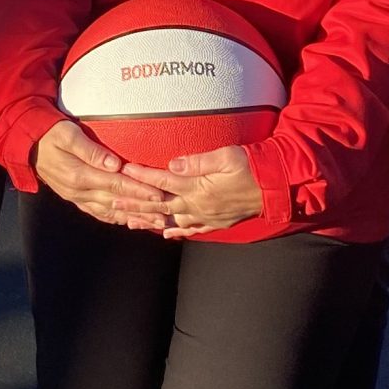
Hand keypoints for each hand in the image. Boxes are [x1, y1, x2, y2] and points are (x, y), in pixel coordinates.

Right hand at [34, 119, 172, 228]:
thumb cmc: (50, 133)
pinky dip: (115, 218)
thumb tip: (114, 164)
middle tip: (164, 214)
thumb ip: (90, 150)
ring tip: (153, 223)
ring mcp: (76, 197)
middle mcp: (79, 191)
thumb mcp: (68, 134)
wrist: (27, 143)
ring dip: (132, 217)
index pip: (116, 185)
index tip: (158, 194)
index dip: (139, 190)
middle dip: (142, 208)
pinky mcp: (75, 198)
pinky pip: (98, 212)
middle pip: (117, 202)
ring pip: (110, 211)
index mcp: (79, 175)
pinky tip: (128, 221)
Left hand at [119, 146, 262, 238]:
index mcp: (198, 187)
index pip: (163, 180)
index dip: (142, 176)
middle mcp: (198, 204)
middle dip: (135, 202)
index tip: (123, 171)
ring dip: (149, 220)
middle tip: (112, 200)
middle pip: (159, 204)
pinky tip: (165, 232)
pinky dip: (176, 230)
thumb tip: (174, 163)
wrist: (276, 186)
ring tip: (129, 221)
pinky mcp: (215, 221)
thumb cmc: (252, 165)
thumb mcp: (227, 156)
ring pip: (171, 219)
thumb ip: (199, 161)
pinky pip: (191, 228)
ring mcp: (206, 215)